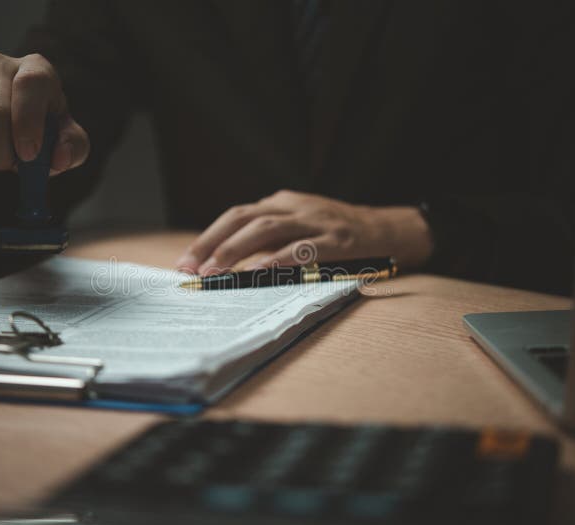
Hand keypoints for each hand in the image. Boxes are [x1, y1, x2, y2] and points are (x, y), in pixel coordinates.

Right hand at [0, 52, 88, 177]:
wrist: (11, 122)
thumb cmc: (44, 128)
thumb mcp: (67, 137)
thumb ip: (73, 147)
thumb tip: (58, 159)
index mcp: (34, 68)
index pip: (29, 86)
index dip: (28, 124)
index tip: (28, 155)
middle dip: (1, 155)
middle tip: (9, 166)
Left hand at [176, 190, 434, 274]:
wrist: (389, 229)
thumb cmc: (337, 233)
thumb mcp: (299, 226)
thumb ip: (268, 239)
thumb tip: (227, 263)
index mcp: (282, 203)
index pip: (236, 215)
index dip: (208, 237)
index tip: (185, 261)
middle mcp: (294, 207)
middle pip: (243, 217)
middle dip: (212, 242)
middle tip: (190, 267)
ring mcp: (316, 220)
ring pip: (267, 228)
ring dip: (235, 250)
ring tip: (213, 271)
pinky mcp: (337, 238)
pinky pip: (303, 247)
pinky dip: (278, 258)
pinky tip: (258, 271)